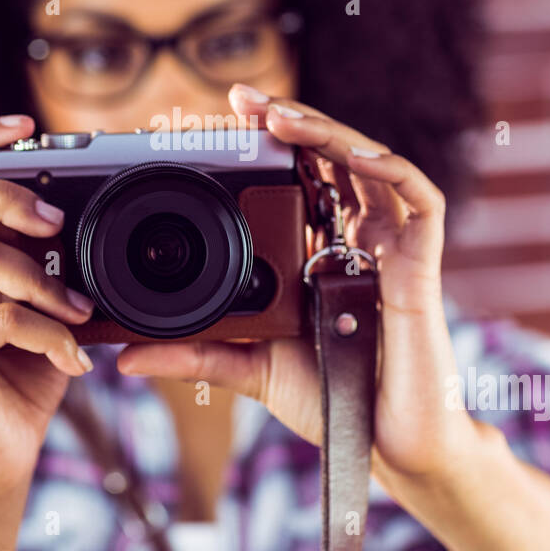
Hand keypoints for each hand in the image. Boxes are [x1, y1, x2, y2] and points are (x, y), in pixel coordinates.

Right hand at [0, 115, 96, 500]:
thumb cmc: (15, 379)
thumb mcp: (30, 305)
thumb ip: (35, 259)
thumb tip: (71, 210)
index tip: (26, 124)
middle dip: (8, 196)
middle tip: (56, 223)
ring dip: (43, 278)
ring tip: (78, 308)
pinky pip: (0, 317)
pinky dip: (51, 331)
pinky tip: (74, 357)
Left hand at [116, 85, 481, 486]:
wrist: (383, 450)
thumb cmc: (332, 402)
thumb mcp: (250, 368)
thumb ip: (196, 354)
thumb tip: (127, 357)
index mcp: (323, 253)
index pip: (297, 181)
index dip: (267, 147)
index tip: (218, 127)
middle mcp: (358, 239)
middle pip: (329, 160)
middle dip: (289, 123)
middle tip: (239, 100)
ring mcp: (392, 247)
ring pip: (368, 164)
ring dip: (325, 133)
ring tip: (278, 115)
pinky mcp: (422, 264)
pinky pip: (419, 197)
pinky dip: (388, 166)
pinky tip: (350, 152)